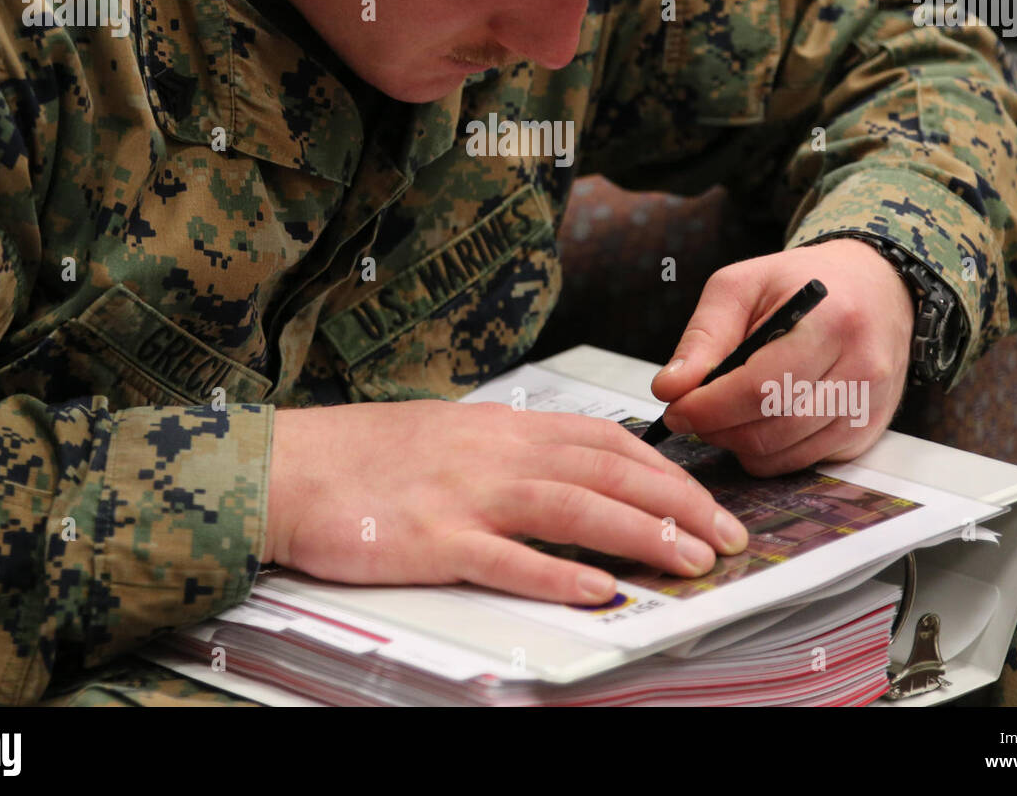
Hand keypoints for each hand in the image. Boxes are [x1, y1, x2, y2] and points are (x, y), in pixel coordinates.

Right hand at [264, 399, 747, 603]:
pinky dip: (555, 573)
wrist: (289, 465)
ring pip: (571, 508)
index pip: (607, 440)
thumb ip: (513, 449)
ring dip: (639, 534)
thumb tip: (574, 468)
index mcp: (504, 426)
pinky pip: (503, 557)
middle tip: (727, 537)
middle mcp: (495, 453)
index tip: (706, 500)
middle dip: (677, 503)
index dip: (667, 471)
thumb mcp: (453, 433)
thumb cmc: (368, 454)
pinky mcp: (430, 541)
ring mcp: (464, 495)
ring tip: (691, 560)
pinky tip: (598, 589)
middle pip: (606, 471)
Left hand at [650, 238, 915, 475]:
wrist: (873, 287)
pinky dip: (770, 452)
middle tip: (693, 414)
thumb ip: (703, 336)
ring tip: (723, 415)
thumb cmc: (801, 282)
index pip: (759, 387)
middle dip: (718, 429)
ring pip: (785, 454)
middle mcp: (861, 368)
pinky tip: (759, 420)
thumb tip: (669, 389)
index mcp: (830, 321)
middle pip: (771, 428)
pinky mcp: (868, 433)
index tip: (675, 409)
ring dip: (740, 445)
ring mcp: (869, 406)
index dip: (708, 407)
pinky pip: (805, 462)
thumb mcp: (742, 286)